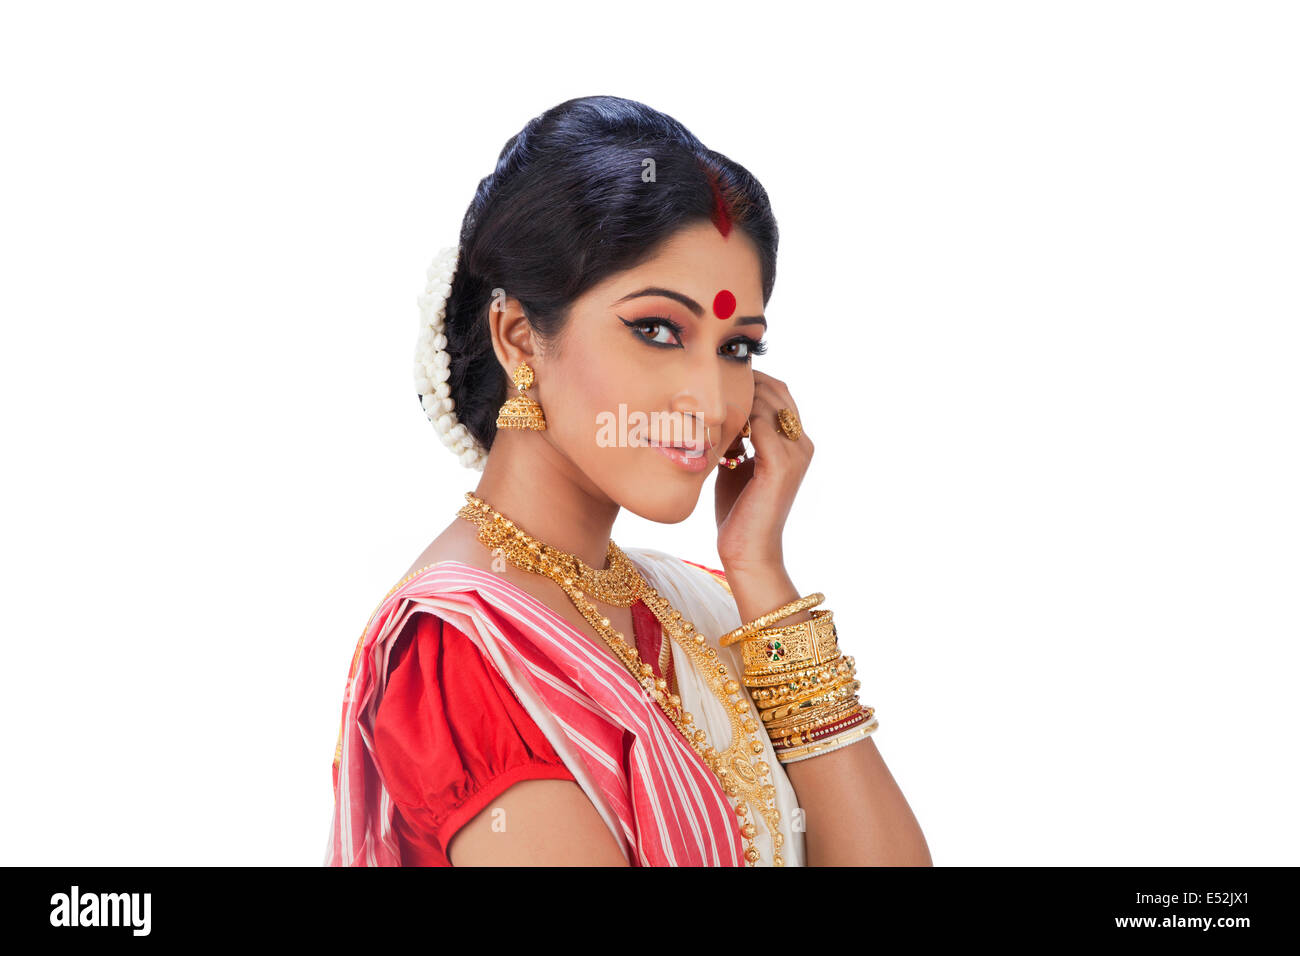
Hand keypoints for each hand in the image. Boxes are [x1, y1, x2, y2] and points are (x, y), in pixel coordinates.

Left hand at [714, 370, 813, 571]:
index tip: (716, 384)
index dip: (750, 381)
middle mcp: (803, 444)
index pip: (779, 392)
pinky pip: (760, 425)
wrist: (747, 550)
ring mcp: (795, 454)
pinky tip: (714, 429)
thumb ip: (738, 437)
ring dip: (736, 401)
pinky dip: (737, 421)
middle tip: (708, 389)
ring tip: (708, 410)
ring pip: (767, 404)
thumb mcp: (739, 463)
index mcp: (797, 442)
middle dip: (744, 384)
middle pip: (777, 390)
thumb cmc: (739, 509)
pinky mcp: (781, 466)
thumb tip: (718, 411)